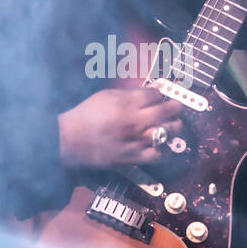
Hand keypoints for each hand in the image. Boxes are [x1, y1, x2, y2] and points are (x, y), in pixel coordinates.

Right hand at [58, 87, 183, 168]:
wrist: (69, 140)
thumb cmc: (85, 114)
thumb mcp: (106, 96)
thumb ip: (130, 93)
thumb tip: (150, 89)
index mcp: (127, 102)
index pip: (156, 94)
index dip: (162, 93)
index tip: (162, 94)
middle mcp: (135, 120)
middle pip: (167, 111)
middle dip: (175, 107)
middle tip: (177, 107)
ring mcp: (135, 140)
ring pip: (167, 133)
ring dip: (174, 128)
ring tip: (174, 126)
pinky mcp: (132, 158)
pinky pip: (157, 155)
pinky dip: (163, 150)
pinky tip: (162, 146)